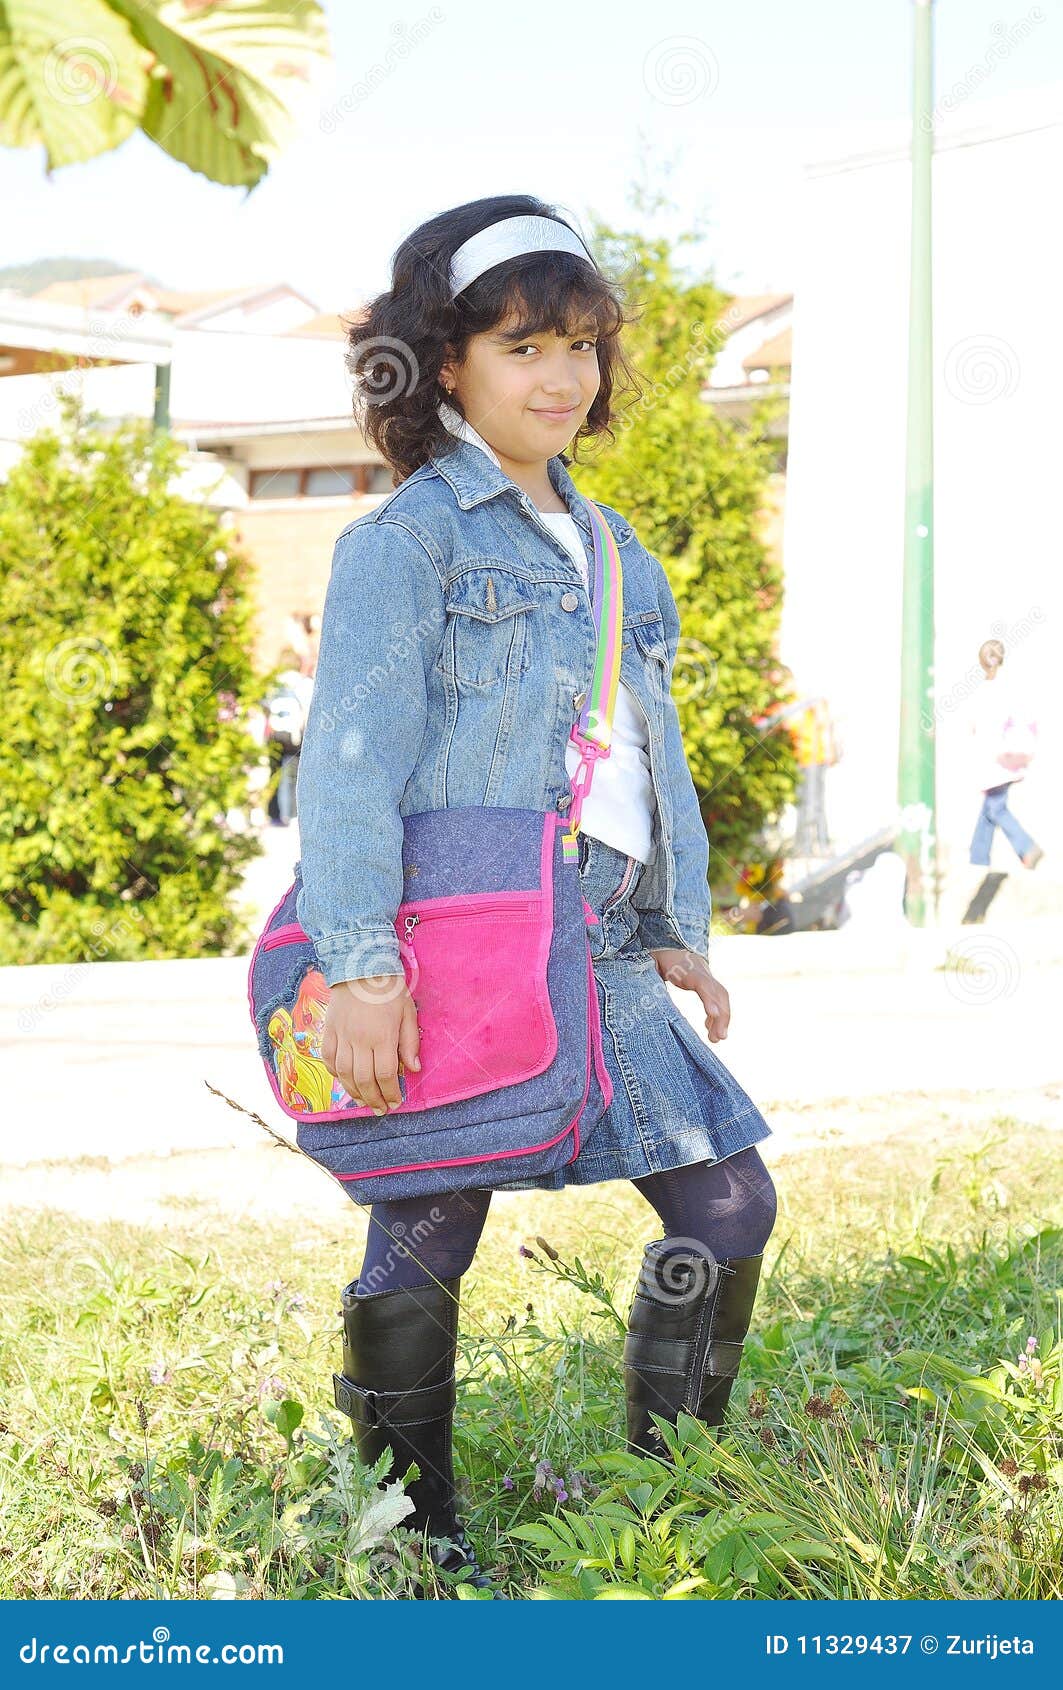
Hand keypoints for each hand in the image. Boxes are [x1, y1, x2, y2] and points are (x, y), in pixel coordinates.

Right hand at [320, 976, 420, 1113]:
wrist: (359, 966)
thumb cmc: (389, 989)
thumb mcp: (408, 1012)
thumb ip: (410, 1042)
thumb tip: (413, 1069)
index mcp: (382, 1036)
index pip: (385, 1074)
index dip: (390, 1092)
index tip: (395, 1101)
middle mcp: (359, 1040)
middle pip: (364, 1080)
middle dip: (373, 1099)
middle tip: (380, 1109)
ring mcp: (341, 1036)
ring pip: (344, 1074)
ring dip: (354, 1091)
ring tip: (364, 1101)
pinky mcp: (328, 1031)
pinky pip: (328, 1059)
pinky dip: (335, 1073)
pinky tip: (344, 1080)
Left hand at [648, 947, 729, 1042]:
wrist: (667, 945)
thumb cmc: (656, 958)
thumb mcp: (649, 965)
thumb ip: (649, 978)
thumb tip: (646, 996)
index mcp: (686, 967)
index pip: (702, 982)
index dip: (709, 998)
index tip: (713, 1015)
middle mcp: (701, 971)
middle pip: (718, 992)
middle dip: (722, 1015)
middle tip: (719, 1038)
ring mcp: (706, 976)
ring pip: (721, 997)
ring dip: (722, 1018)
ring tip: (716, 1039)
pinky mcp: (706, 982)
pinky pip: (717, 999)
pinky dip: (716, 1014)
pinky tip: (710, 1028)